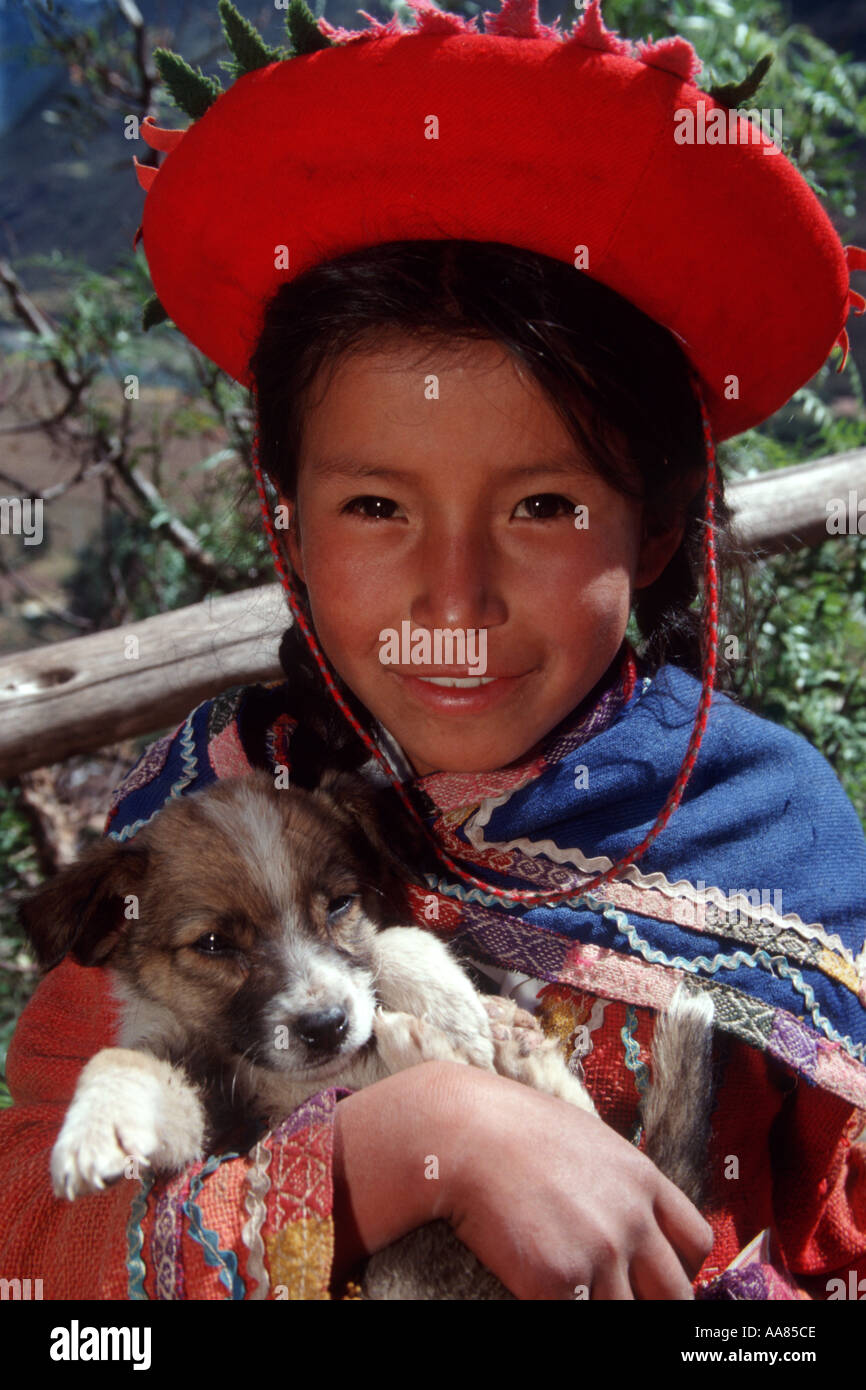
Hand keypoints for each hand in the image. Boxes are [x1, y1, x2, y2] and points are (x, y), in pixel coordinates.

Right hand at [440, 1064, 713, 1299]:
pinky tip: (543, 1299)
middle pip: (675, 1295)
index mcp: (642, 1179)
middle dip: (652, 1305)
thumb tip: (628, 1215)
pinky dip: (567, 1314)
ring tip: (576, 1296)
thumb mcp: (585, 1140)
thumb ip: (616, 1181)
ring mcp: (600, 1253)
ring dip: (604, 1310)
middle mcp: (631, 1219)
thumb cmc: (512, 1131)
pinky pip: (580, 1321)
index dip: (680, 1269)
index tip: (654, 1279)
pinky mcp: (560, 1282)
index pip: (696, 1244)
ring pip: (627, 1315)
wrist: (463, 1133)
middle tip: (618, 1299)